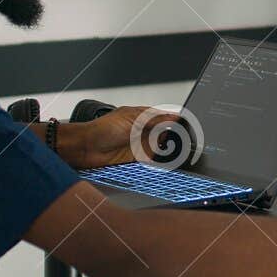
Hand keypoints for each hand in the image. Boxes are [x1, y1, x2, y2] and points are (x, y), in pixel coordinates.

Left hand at [57, 105, 179, 168]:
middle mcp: (145, 129)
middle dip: (176, 135)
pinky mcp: (139, 159)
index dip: (177, 121)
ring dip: (170, 148)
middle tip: (187, 139)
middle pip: (167, 132)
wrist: (87, 148)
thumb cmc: (103, 129)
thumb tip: (175, 117)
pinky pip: (155, 160)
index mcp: (144, 115)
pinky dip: (161, 160)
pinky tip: (168, 159)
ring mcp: (142, 144)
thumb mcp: (133, 120)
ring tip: (181, 150)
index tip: (189, 125)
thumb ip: (155, 120)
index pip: (166, 117)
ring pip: (163, 146)